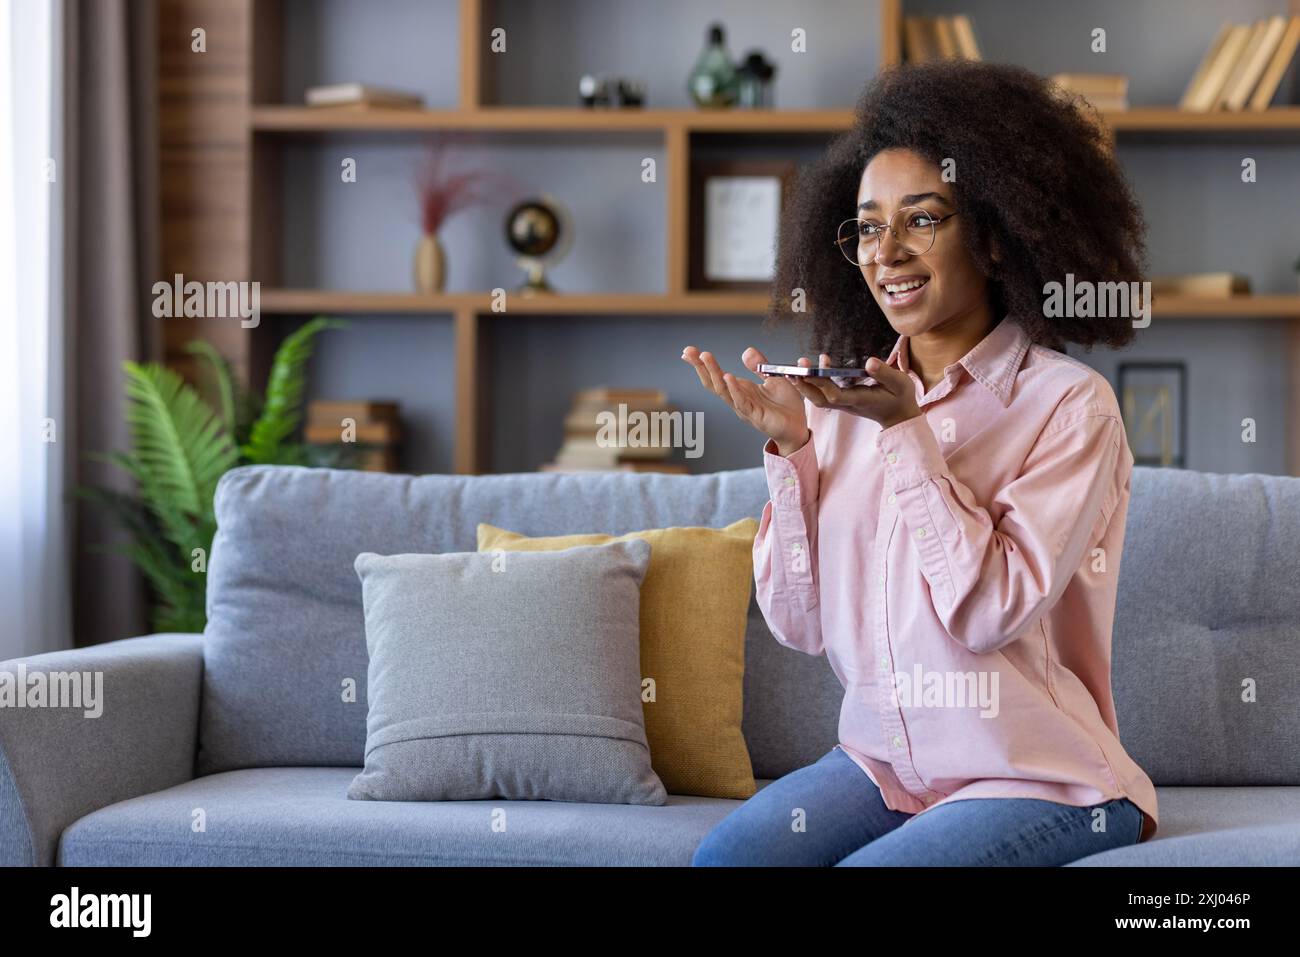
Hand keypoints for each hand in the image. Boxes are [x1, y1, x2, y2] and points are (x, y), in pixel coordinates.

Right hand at [680, 345, 809, 455]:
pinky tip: (728, 377)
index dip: (702, 364)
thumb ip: (759, 365)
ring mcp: (744, 408)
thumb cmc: (785, 405)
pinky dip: (734, 389)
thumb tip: (745, 351)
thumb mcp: (773, 377)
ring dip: (713, 373)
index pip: (716, 375)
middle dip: (700, 366)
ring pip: (723, 390)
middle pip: (713, 382)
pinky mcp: (756, 416)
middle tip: (689, 351)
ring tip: (705, 357)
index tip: (688, 352)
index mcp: (741, 389)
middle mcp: (738, 399)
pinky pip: (741, 402)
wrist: (799, 425)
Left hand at [786, 356, 921, 430]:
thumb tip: (870, 362)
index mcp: (860, 400)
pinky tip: (812, 368)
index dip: (821, 384)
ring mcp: (845, 403)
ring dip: (806, 385)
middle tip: (792, 369)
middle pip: (820, 399)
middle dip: (804, 386)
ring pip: (819, 398)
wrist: (900, 417)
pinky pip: (824, 394)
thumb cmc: (901, 399)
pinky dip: (814, 383)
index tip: (809, 372)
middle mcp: (848, 403)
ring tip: (796, 368)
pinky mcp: (844, 400)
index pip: (835, 394)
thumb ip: (884, 373)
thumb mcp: (900, 383)